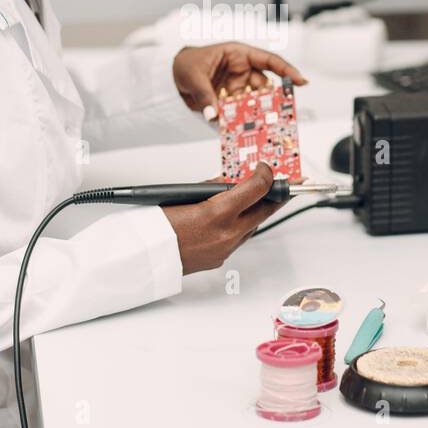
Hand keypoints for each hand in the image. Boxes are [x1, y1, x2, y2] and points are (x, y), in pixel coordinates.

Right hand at [162, 163, 285, 273]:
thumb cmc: (156, 226)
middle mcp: (226, 233)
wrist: (144, 256)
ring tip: (261, 200)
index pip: (257, 188)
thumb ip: (211, 189)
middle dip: (275, 195)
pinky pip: (239, 239)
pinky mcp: (220, 259)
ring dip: (258, 212)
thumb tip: (228, 184)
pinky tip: (237, 219)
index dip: (265, 174)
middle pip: (264, 210)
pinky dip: (241, 226)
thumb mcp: (184, 196)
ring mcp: (225, 248)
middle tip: (283, 186)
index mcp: (217, 213)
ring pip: (253, 226)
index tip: (264, 168)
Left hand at [173, 42, 307, 119]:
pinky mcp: (230, 102)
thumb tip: (214, 115)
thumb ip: (204, 95)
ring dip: (257, 114)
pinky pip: (240, 113)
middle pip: (265, 87)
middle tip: (281, 113)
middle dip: (273, 101)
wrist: (169, 76)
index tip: (301, 81)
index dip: (287, 70)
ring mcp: (237, 88)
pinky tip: (243, 131)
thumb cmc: (184, 64)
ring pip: (254, 103)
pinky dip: (242, 122)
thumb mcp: (193, 76)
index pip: (269, 60)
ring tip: (260, 126)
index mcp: (238, 55)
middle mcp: (242, 71)